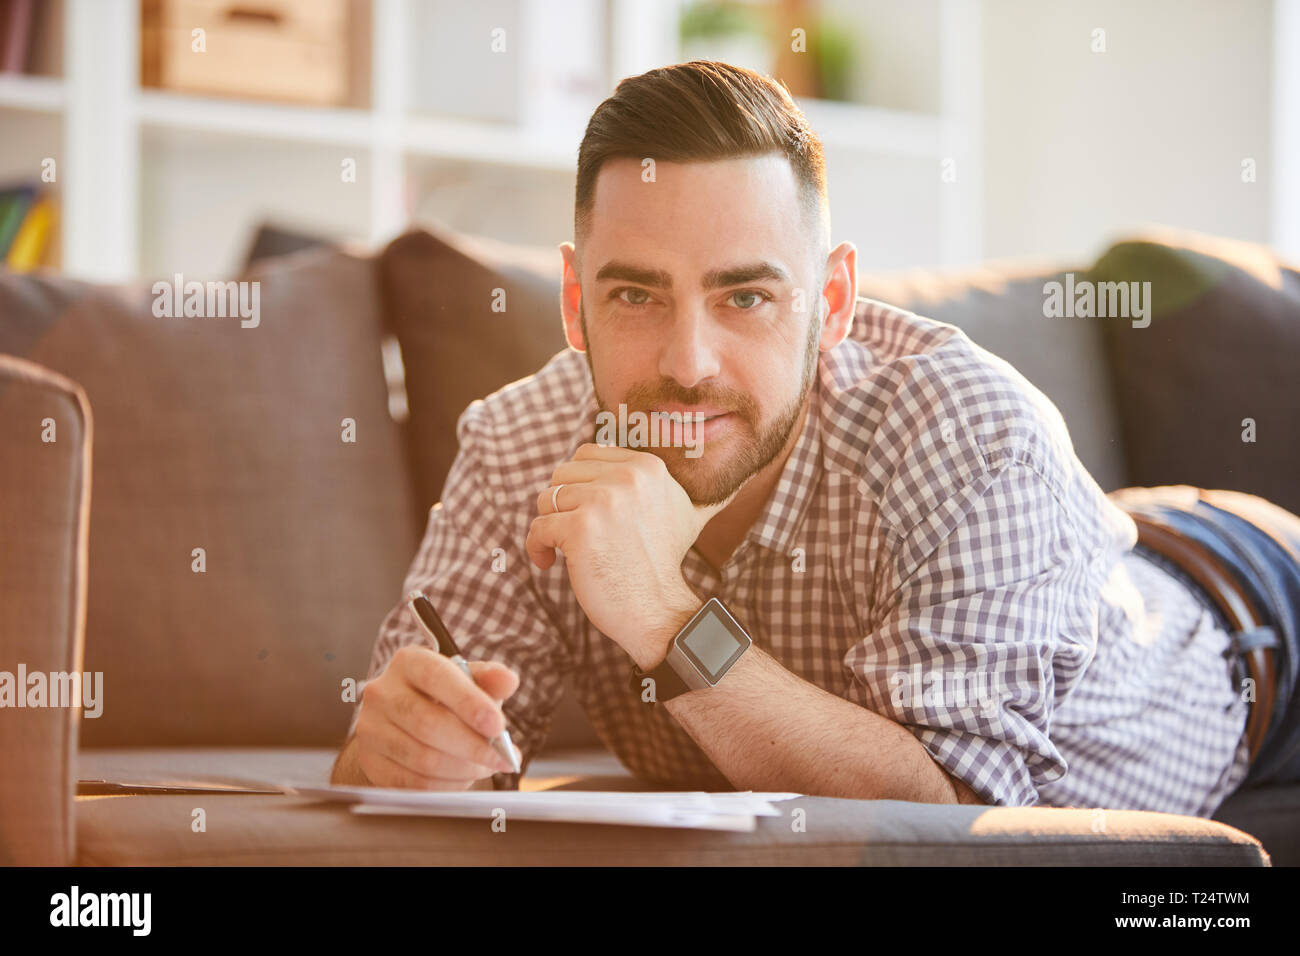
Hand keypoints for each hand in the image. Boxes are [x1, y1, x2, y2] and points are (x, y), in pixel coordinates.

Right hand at [352, 645, 521, 789]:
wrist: (404, 721)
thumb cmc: (443, 697)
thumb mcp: (467, 681)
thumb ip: (490, 679)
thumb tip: (508, 680)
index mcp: (409, 662)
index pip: (437, 678)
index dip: (469, 703)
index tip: (497, 726)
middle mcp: (382, 692)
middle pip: (428, 724)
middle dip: (473, 746)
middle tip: (502, 758)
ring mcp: (371, 728)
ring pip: (422, 758)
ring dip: (463, 769)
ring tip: (486, 766)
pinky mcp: (370, 761)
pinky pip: (412, 782)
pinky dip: (446, 785)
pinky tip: (463, 778)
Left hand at [524, 443, 739, 668]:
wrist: (659, 610)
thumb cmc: (661, 563)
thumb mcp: (675, 507)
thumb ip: (648, 478)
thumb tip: (618, 449)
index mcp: (648, 466)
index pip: (587, 454)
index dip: (577, 483)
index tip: (584, 511)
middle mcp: (628, 477)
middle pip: (563, 474)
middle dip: (562, 504)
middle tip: (573, 532)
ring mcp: (603, 501)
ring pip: (547, 499)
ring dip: (551, 525)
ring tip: (565, 549)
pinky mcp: (580, 529)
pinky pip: (538, 527)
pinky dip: (537, 546)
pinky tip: (549, 562)